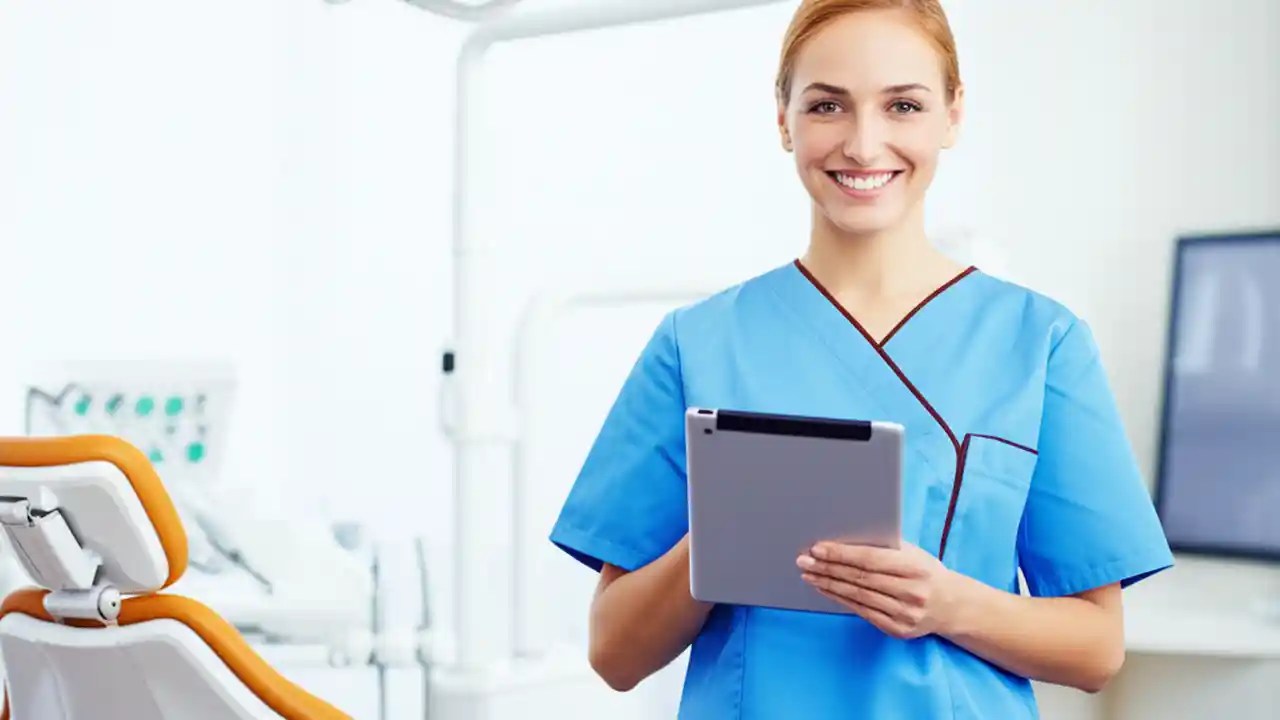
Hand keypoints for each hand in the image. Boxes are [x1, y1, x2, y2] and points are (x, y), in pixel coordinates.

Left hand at [797, 541, 960, 639]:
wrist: (952, 606)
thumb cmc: (925, 571)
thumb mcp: (913, 553)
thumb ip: (884, 545)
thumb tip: (844, 537)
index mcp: (915, 567)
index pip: (870, 560)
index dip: (841, 554)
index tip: (818, 548)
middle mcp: (911, 593)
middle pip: (860, 579)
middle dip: (828, 569)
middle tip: (804, 560)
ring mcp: (905, 615)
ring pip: (858, 597)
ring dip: (829, 585)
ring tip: (809, 574)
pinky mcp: (898, 630)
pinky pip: (862, 612)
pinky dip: (840, 599)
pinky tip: (825, 589)